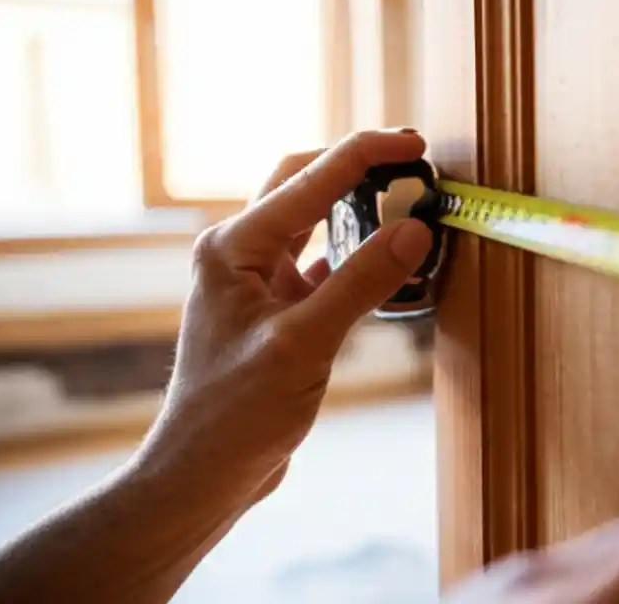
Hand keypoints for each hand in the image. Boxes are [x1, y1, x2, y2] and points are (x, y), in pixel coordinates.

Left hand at [133, 130, 433, 516]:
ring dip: (359, 211)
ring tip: (406, 205)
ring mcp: (257, 283)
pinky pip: (323, 266)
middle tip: (411, 161)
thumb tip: (415, 230)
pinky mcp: (277, 313)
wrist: (203, 474)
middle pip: (306, 184)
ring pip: (316, 224)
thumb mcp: (304, 344)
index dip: (366, 154)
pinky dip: (357, 258)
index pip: (310, 178)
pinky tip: (388, 263)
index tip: (415, 144)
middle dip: (358, 167)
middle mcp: (240, 254)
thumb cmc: (234, 414)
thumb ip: (361, 282)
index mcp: (233, 246)